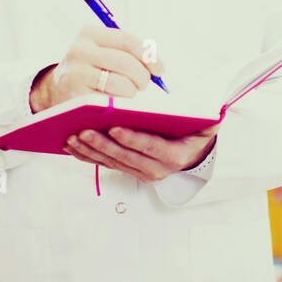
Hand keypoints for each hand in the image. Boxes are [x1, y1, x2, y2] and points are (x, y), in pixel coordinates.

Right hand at [31, 24, 163, 112]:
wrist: (53, 90)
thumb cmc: (89, 69)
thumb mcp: (101, 52)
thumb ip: (126, 52)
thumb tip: (158, 67)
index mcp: (89, 34)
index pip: (127, 41)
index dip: (148, 56)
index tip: (160, 70)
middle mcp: (79, 50)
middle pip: (125, 62)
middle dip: (142, 77)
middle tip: (145, 85)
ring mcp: (75, 73)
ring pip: (120, 83)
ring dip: (132, 92)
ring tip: (131, 94)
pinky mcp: (75, 96)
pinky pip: (109, 102)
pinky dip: (120, 104)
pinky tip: (120, 104)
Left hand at [63, 125, 215, 183]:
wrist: (195, 152)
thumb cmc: (197, 131)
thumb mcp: (207, 123)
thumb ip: (207, 116)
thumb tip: (209, 108)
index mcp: (175, 156)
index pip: (150, 147)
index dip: (132, 139)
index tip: (114, 128)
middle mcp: (157, 169)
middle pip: (126, 156)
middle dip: (103, 144)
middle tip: (83, 131)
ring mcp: (142, 173)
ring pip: (112, 162)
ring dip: (91, 151)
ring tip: (72, 137)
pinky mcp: (130, 171)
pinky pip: (106, 165)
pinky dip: (88, 156)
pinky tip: (73, 147)